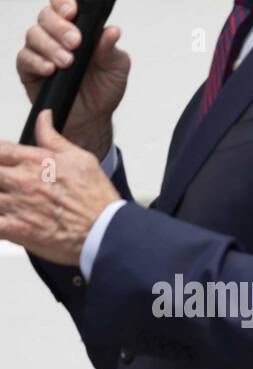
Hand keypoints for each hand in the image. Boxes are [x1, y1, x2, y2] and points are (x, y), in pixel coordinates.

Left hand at [0, 109, 121, 265]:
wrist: (106, 233)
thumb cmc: (97, 200)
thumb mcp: (81, 159)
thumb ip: (53, 137)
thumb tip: (44, 116)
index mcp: (34, 161)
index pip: (0, 150)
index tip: (3, 163)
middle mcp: (22, 181)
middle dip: (0, 179)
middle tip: (8, 185)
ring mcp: (17, 205)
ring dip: (0, 200)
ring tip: (10, 204)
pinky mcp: (17, 230)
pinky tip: (4, 222)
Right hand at [16, 1, 129, 158]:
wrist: (94, 117)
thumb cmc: (104, 88)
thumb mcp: (116, 67)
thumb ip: (110, 48)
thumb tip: (113, 31)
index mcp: (77, 29)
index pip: (64, 7)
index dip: (64, 4)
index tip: (73, 12)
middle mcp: (55, 36)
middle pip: (46, 17)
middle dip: (60, 27)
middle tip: (74, 42)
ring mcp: (41, 51)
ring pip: (34, 35)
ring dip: (51, 46)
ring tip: (67, 62)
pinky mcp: (29, 69)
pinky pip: (25, 58)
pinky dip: (38, 62)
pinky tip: (51, 70)